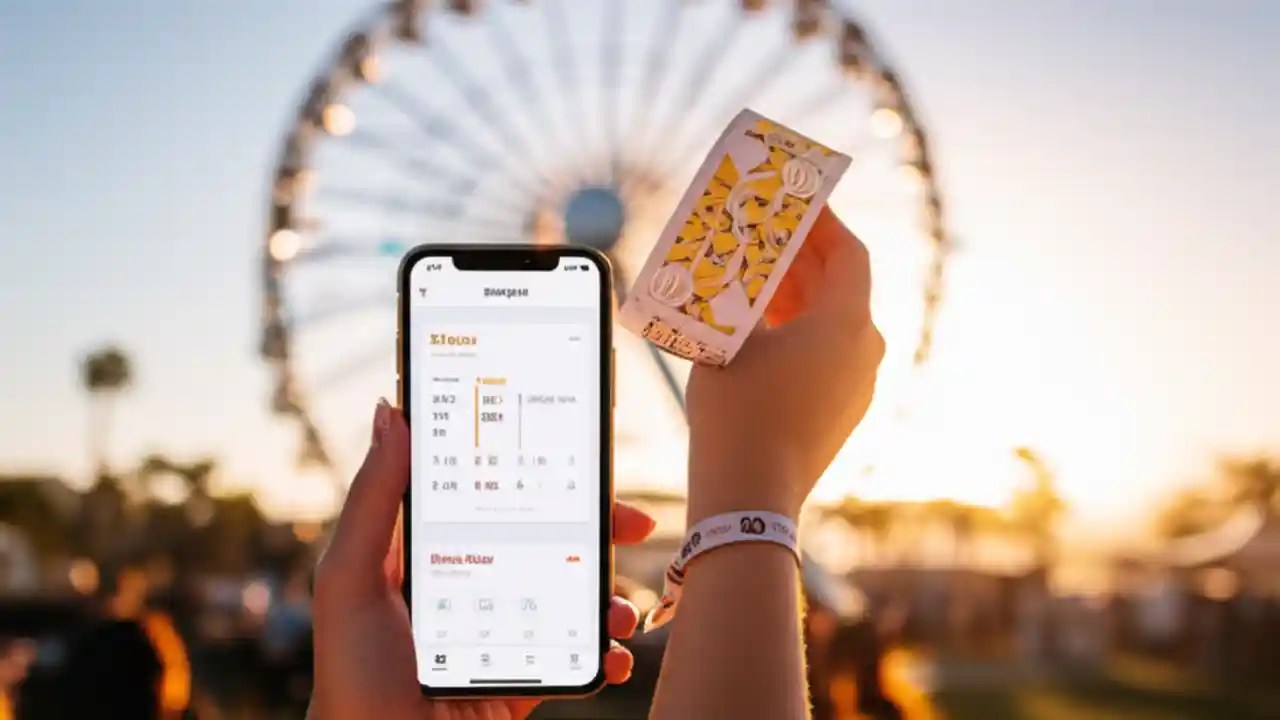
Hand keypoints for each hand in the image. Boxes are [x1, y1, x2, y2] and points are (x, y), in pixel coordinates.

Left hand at [310, 400, 654, 719]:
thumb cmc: (351, 677)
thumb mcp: (350, 579)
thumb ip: (372, 499)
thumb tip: (391, 414)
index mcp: (434, 552)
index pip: (494, 494)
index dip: (538, 471)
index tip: (577, 453)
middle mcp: (475, 584)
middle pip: (549, 538)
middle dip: (597, 529)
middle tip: (632, 523)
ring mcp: (506, 632)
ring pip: (574, 594)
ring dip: (611, 593)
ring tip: (620, 608)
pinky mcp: (526, 677)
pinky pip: (580, 655)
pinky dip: (608, 652)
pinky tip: (614, 654)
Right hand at [685, 207, 882, 521]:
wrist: (748, 497)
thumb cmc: (738, 411)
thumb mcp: (728, 338)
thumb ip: (738, 295)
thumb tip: (732, 268)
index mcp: (849, 325)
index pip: (848, 254)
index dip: (823, 222)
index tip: (798, 201)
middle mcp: (865, 353)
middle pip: (839, 288)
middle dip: (801, 258)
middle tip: (764, 233)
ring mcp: (856, 387)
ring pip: (830, 324)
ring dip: (794, 296)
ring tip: (751, 275)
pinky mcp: (839, 414)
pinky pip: (824, 356)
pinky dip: (796, 333)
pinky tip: (756, 327)